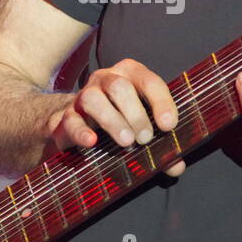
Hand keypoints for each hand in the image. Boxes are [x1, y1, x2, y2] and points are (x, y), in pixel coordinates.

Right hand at [47, 58, 185, 176]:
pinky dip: (81, 132)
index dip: (161, 102)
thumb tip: (176, 166)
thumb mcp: (142, 127)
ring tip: (127, 142)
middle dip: (136, 114)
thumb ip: (161, 145)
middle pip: (119, 87)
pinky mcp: (65, 117)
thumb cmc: (119, 121)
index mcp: (130, 76)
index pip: (149, 81)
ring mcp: (83, 96)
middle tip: (145, 139)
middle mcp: (105, 80)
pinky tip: (92, 142)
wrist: (75, 123)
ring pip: (93, 99)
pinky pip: (70, 120)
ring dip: (112, 121)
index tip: (169, 126)